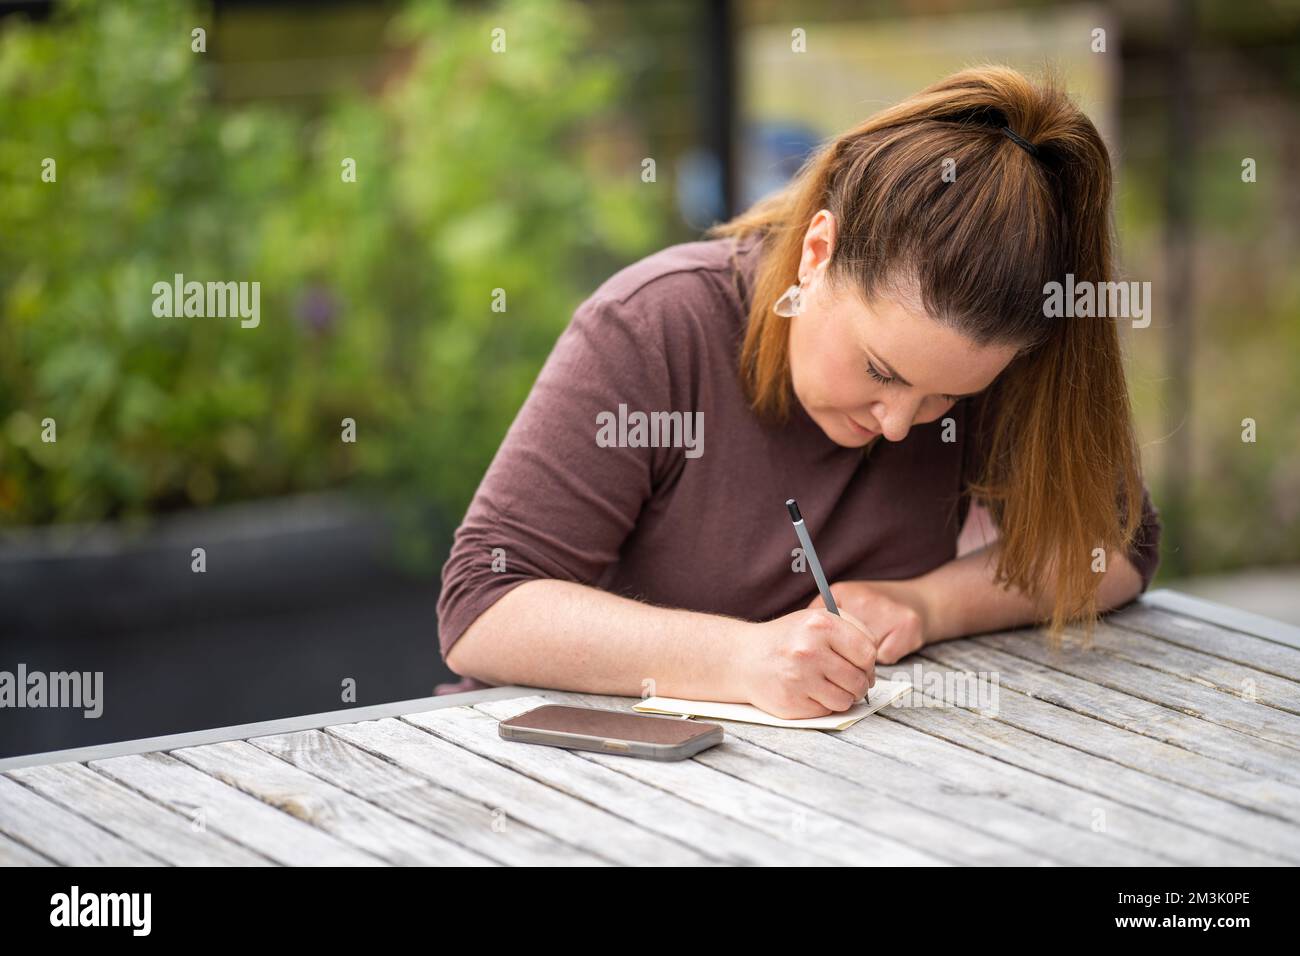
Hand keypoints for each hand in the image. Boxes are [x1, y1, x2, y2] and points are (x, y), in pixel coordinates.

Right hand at [735, 608, 876, 718]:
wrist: (743, 658)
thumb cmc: (786, 639)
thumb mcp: (815, 619)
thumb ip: (850, 630)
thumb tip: (873, 664)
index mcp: (820, 624)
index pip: (868, 652)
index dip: (868, 663)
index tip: (860, 665)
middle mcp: (810, 650)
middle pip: (859, 680)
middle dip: (858, 683)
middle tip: (846, 679)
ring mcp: (800, 678)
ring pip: (845, 700)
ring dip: (842, 696)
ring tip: (827, 685)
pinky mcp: (792, 702)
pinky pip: (826, 711)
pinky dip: (823, 705)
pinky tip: (809, 692)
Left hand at [805, 579, 929, 664]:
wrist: (925, 600)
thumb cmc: (876, 607)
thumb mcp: (845, 602)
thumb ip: (821, 620)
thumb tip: (796, 646)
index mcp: (840, 592)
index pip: (820, 630)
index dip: (822, 648)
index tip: (818, 656)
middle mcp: (862, 598)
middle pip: (841, 645)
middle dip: (844, 656)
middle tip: (850, 657)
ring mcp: (886, 611)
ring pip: (863, 655)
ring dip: (865, 658)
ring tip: (876, 642)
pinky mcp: (906, 627)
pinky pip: (885, 657)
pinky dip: (888, 656)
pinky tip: (893, 642)